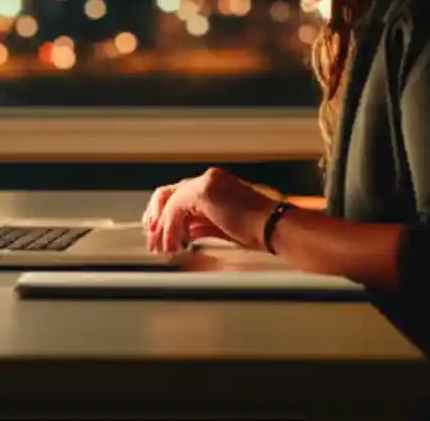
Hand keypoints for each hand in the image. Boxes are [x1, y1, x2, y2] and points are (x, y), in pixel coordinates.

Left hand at [141, 167, 279, 252]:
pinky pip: (176, 209)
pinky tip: (174, 245)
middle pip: (168, 193)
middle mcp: (209, 179)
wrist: (276, 228)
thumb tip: (184, 232)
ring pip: (169, 201)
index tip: (160, 235)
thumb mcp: (222, 228)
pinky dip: (171, 229)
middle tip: (153, 240)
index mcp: (215, 185)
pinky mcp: (204, 191)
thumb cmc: (260, 231)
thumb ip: (200, 226)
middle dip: (157, 219)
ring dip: (162, 228)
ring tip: (161, 249)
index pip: (180, 196)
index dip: (166, 216)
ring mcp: (206, 182)